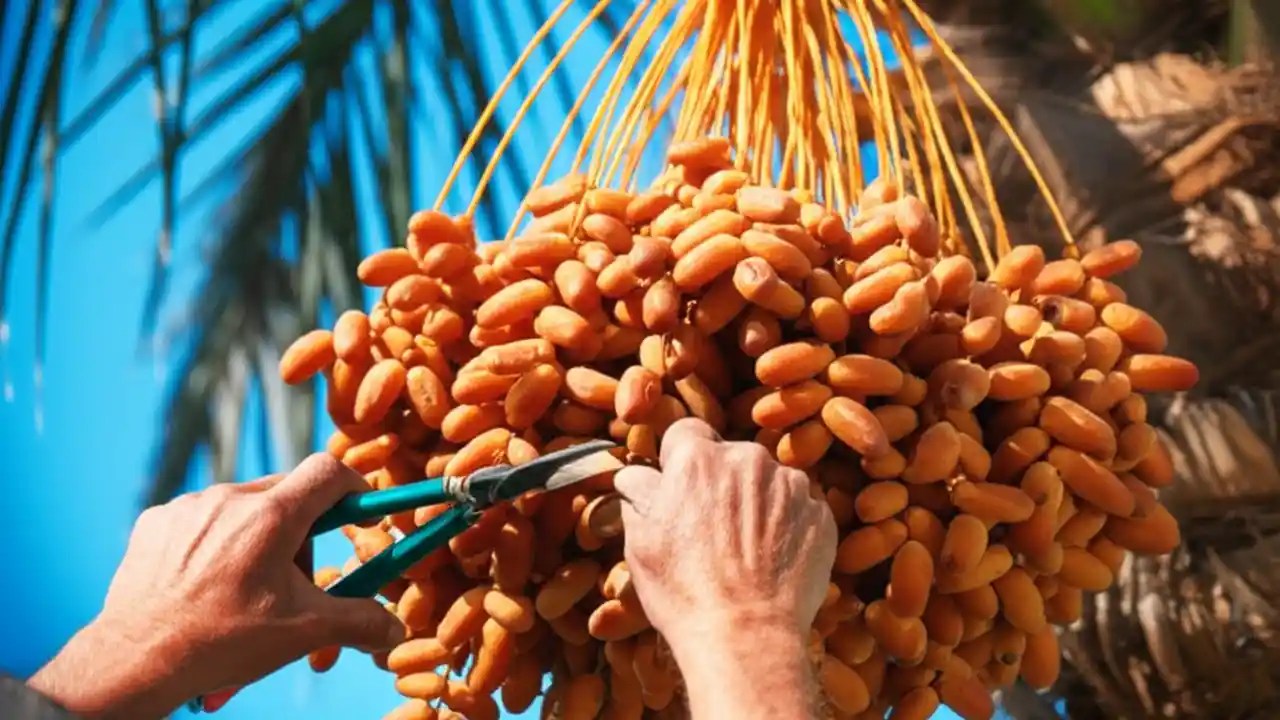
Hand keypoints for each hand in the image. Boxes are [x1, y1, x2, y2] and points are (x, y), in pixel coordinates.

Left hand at [28, 453, 405, 718]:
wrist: (136, 660)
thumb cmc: (223, 641)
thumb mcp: (304, 633)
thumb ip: (359, 622)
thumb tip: (394, 630)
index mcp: (273, 516)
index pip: (329, 471)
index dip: (353, 488)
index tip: (360, 514)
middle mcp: (231, 498)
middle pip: (288, 494)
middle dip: (302, 532)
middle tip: (298, 579)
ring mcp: (189, 507)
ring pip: (243, 508)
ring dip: (258, 540)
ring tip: (246, 593)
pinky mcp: (156, 521)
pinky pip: (200, 519)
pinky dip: (214, 544)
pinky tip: (206, 586)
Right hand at [615, 418, 836, 718]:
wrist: (746, 636)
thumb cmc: (684, 591)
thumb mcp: (642, 542)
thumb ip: (639, 495)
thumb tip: (634, 476)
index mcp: (698, 459)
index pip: (685, 433)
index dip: (679, 460)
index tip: (679, 487)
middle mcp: (748, 459)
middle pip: (729, 456)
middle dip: (719, 482)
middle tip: (710, 528)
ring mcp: (790, 486)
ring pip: (767, 480)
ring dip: (755, 501)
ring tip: (744, 549)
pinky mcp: (820, 515)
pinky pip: (798, 507)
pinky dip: (785, 524)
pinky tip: (771, 559)